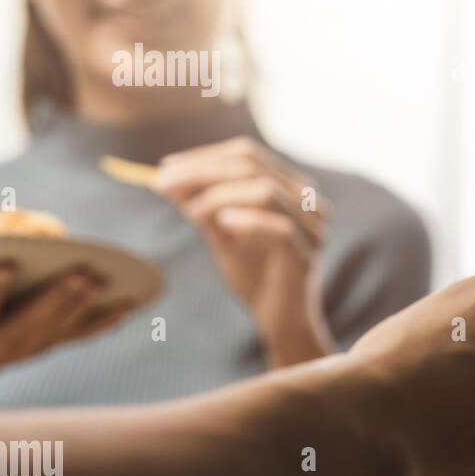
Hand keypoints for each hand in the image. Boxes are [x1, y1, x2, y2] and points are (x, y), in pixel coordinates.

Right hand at [0, 262, 132, 403]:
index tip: (7, 265)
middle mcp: (1, 343)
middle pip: (31, 321)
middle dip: (57, 298)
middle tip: (80, 275)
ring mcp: (28, 348)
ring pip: (59, 329)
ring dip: (82, 305)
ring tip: (102, 283)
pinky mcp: (48, 346)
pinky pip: (80, 336)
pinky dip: (104, 322)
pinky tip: (127, 307)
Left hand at [154, 136, 331, 365]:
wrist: (280, 320)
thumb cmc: (255, 275)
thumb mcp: (223, 232)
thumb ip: (202, 204)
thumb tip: (166, 176)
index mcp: (292, 188)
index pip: (247, 155)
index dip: (203, 157)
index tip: (163, 167)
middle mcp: (309, 201)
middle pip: (253, 166)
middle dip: (201, 172)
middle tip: (161, 184)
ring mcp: (313, 226)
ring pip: (265, 191)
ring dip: (218, 196)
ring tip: (189, 212)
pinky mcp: (307, 254)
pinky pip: (279, 228)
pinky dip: (247, 220)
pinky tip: (221, 223)